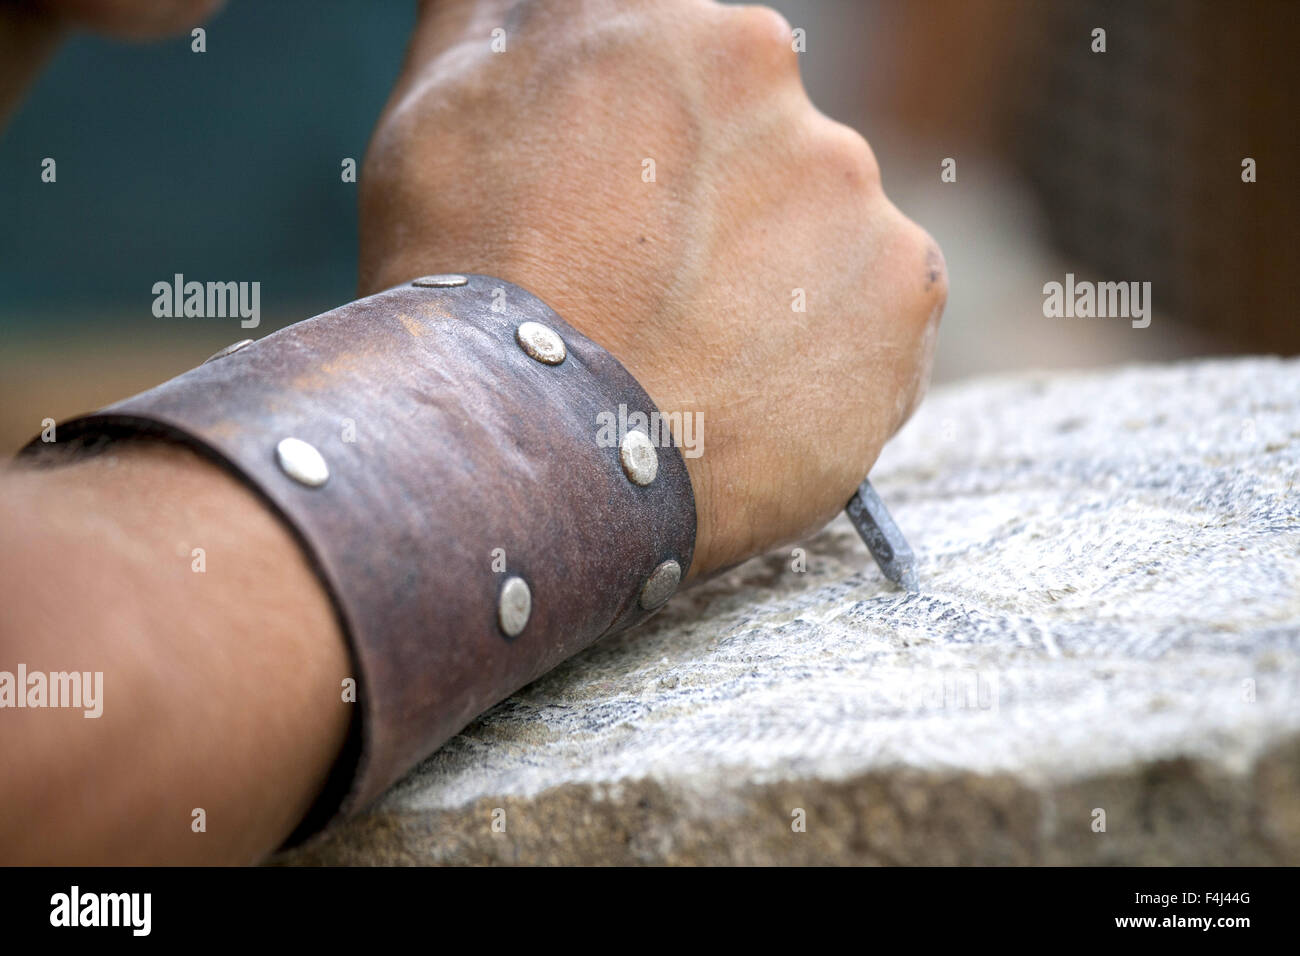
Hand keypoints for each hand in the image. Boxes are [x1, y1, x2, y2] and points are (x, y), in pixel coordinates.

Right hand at [359, 0, 945, 577]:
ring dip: (774, 284)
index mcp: (697, 37)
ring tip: (694, 356)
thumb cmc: (466, 278)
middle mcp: (794, 98)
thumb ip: (507, 20)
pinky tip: (752, 389)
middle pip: (765, 159)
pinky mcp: (903, 302)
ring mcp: (858, 204)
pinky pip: (875, 319)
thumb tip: (540, 5)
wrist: (529, 449)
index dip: (655, 157)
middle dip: (718, 214)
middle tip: (648, 298)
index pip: (702, 85)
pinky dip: (826, 352)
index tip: (625, 215)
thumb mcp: (448, 105)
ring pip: (822, 237)